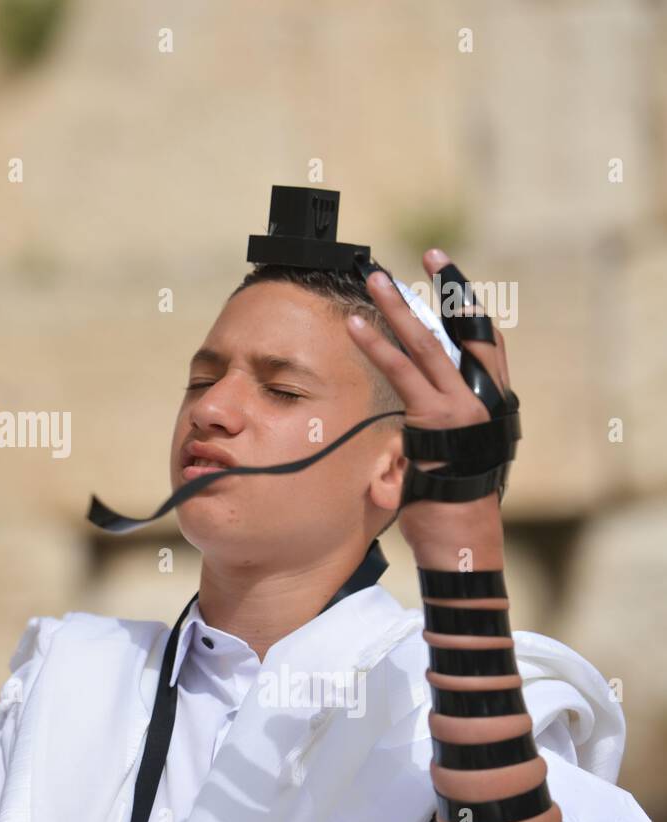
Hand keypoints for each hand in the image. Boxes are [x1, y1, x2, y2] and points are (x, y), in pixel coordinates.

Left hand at [345, 249, 513, 549]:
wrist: (462, 541)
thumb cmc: (451, 506)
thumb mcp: (447, 458)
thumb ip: (434, 429)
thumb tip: (412, 421)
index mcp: (490, 403)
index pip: (484, 342)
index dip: (468, 306)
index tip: (450, 275)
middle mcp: (483, 398)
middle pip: (462, 331)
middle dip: (444, 289)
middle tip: (426, 254)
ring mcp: (463, 407)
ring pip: (428, 344)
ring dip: (399, 308)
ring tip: (374, 280)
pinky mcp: (437, 419)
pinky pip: (402, 373)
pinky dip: (377, 346)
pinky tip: (355, 325)